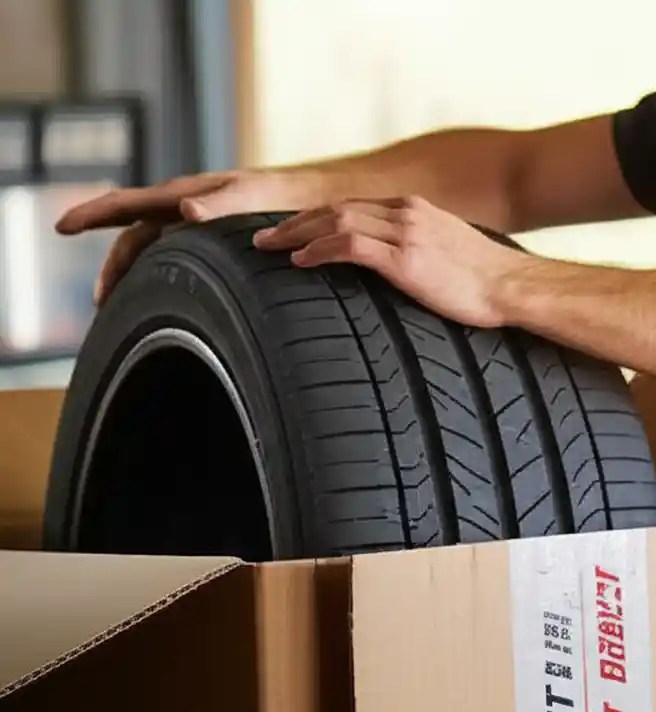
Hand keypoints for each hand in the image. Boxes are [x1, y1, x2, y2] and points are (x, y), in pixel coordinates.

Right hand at [56, 169, 330, 303]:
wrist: (331, 203)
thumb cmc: (296, 198)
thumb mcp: (256, 199)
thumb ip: (220, 205)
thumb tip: (182, 213)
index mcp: (191, 196)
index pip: (131, 204)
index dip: (95, 214)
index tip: (62, 226)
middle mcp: (194, 209)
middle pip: (138, 234)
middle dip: (114, 263)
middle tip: (100, 302)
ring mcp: (209, 226)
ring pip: (158, 248)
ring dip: (138, 274)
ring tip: (126, 309)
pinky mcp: (226, 244)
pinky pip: (183, 257)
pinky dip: (165, 276)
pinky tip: (168, 299)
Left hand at [252, 196, 537, 327]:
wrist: (514, 286)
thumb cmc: (487, 281)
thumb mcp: (449, 253)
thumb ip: (420, 250)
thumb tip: (403, 267)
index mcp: (416, 210)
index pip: (354, 205)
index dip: (317, 216)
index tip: (292, 229)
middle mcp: (407, 213)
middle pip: (336, 207)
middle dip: (295, 221)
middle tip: (263, 237)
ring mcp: (406, 233)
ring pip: (336, 220)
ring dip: (297, 232)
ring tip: (269, 247)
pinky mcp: (405, 258)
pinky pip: (350, 245)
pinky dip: (320, 249)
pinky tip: (300, 261)